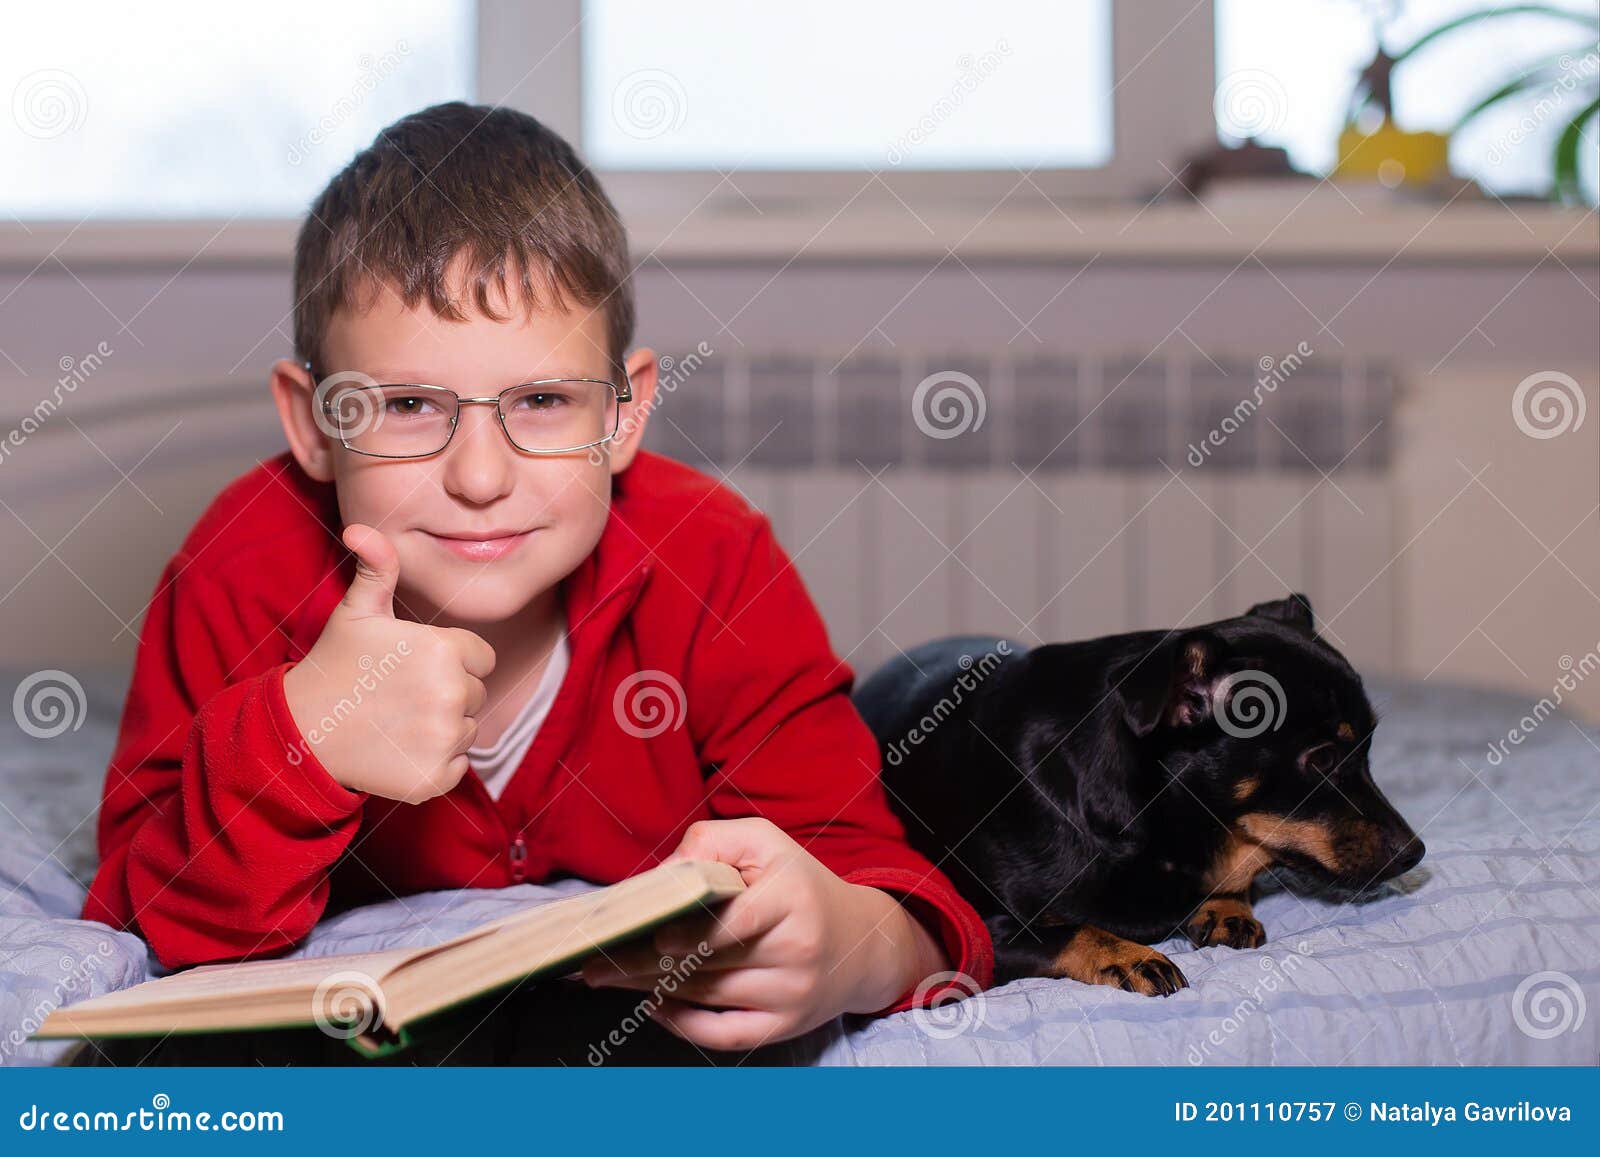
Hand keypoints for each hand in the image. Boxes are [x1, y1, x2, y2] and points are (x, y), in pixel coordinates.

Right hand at [282, 523, 495, 803]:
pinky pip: (458, 766)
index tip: (413, 665)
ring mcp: (444, 739)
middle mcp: (452, 695)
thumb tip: (360, 527)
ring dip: (442, 727)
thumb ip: (376, 567)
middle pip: (476, 693)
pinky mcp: (436, 778)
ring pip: (468, 729)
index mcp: (444, 651)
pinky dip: (435, 762)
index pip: (481, 657)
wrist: (301, 733)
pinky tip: (399, 748)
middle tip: (399, 693)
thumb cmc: (334, 666)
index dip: (451, 659)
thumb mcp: (357, 612)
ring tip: (397, 719)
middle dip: (447, 692)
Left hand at [580, 817, 949, 1050]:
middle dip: (643, 963)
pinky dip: (682, 1025)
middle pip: (707, 963)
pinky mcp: (784, 1027)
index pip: (734, 921)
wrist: (861, 943)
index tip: (652, 933)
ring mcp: (791, 995)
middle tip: (595, 963)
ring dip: (651, 988)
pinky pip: (724, 1035)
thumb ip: (711, 842)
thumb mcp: (765, 843)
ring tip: (609, 976)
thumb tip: (663, 876)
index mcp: (791, 899)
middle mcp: (795, 951)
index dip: (690, 931)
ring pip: (707, 996)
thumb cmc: (799, 886)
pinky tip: (653, 1005)